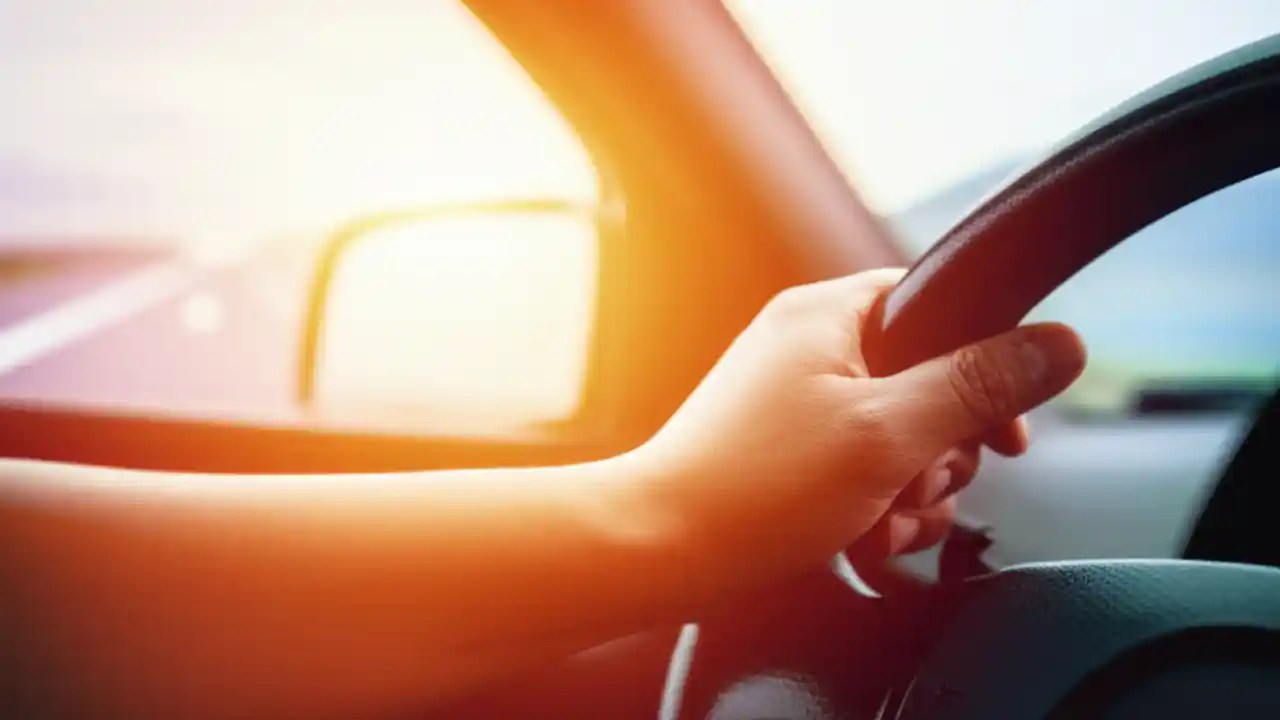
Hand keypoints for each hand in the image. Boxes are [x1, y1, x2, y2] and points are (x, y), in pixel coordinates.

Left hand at [632, 269, 1085, 592]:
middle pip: (928, 383)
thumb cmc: (758, 487)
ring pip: (900, 437)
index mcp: (828, 315)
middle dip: (942, 453)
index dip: (986, 367)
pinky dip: (875, 507)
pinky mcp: (787, 451)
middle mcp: (809, 347)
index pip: (939, 306)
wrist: (660, 550)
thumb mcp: (889, 433)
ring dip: (912, 491)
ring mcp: (795, 402)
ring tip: (880, 521)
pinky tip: (863, 539)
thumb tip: (1060, 345)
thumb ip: (979, 386)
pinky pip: (861, 468)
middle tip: (915, 484)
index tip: (1003, 431)